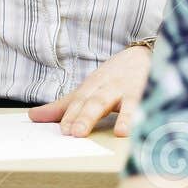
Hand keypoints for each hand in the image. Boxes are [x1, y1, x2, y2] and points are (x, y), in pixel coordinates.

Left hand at [29, 44, 151, 137]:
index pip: (80, 101)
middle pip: (100, 101)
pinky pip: (154, 103)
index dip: (72, 115)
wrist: (143, 54)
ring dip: (126, 117)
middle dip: (89, 116)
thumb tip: (33, 117)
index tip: (64, 130)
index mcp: (94, 86)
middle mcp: (112, 87)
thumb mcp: (86, 89)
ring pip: (129, 102)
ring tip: (121, 132)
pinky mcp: (153, 92)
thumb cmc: (112, 77)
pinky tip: (152, 125)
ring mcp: (134, 89)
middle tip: (78, 133)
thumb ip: (63, 106)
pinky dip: (153, 114)